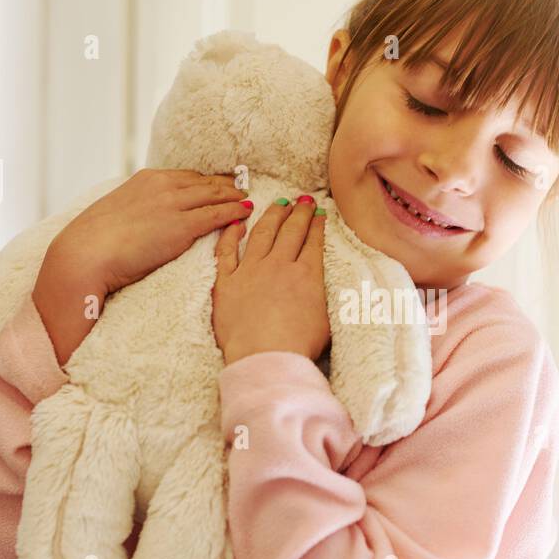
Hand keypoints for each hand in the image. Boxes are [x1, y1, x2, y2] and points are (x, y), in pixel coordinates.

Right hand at [33, 169, 251, 365]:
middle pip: (205, 182)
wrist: (85, 253)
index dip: (206, 181)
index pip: (186, 176)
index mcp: (146, 179)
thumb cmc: (94, 241)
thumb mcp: (117, 212)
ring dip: (235, 196)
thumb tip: (144, 218)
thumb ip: (137, 208)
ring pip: (216, 195)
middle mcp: (163, 186)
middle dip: (226, 185)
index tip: (220, 183)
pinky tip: (247, 212)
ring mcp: (174, 204)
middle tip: (243, 187)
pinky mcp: (182, 227)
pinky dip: (235, 212)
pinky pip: (218, 215)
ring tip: (248, 199)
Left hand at [212, 195, 329, 366]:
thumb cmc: (298, 346)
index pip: (313, 241)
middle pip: (291, 231)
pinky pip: (226, 251)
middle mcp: (279, 265)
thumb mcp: (327, 321)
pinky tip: (237, 222)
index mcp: (307, 274)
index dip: (317, 225)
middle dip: (299, 212)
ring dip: (272, 215)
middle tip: (303, 201)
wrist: (265, 357)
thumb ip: (327, 298)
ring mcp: (251, 271)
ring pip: (263, 232)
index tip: (320, 213)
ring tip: (279, 203)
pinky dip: (231, 234)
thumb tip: (332, 288)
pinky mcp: (226, 282)